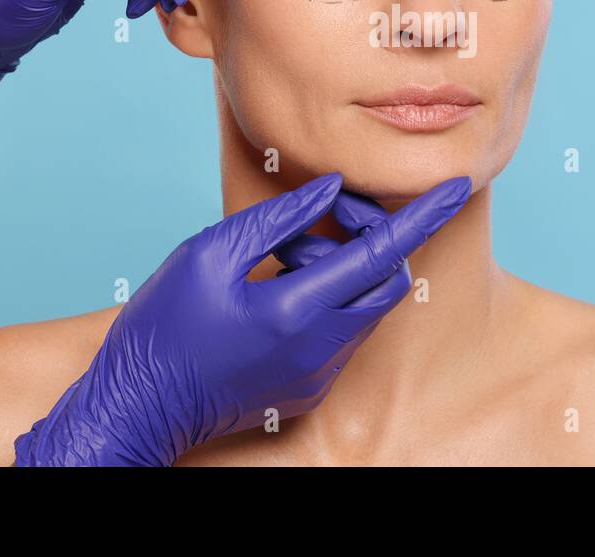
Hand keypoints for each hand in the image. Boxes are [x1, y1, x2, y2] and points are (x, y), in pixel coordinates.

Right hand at [13, 172, 472, 465]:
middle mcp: (321, 351)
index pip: (382, 254)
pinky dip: (327, 301)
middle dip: (371, 239)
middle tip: (325, 218)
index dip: (424, 216)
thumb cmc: (164, 328)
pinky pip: (342, 333)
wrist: (137, 408)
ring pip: (364, 307)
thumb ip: (278, 219)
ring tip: (283, 259)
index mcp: (297, 313)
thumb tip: (332, 188)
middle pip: (386, 281)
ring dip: (342, 270)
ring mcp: (318, 376)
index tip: (457, 186)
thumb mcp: (210, 255)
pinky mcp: (308, 390)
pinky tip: (278, 292)